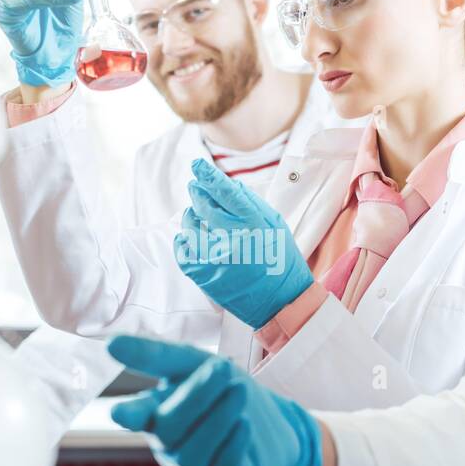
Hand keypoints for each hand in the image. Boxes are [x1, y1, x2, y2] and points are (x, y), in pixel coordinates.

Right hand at [107, 336, 321, 465]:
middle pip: (169, 429)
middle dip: (198, 396)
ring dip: (219, 419)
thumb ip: (155, 354)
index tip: (119, 412)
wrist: (273, 421)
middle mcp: (167, 446)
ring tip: (240, 391)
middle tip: (224, 370)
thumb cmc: (222, 388)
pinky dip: (233, 448)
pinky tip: (245, 425)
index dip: (128, 415)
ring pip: (193, 454)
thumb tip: (110, 344)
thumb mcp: (192, 362)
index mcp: (154, 414)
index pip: (134, 417)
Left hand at [174, 158, 312, 327]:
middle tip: (195, 188)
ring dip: (190, 216)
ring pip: (190, 225)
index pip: (224, 190)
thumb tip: (230, 185)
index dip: (207, 175)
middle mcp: (234, 236)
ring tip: (194, 214)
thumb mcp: (275, 225)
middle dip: (197, 192)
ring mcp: (217, 256)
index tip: (196, 165)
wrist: (281, 300)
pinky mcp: (205, 275)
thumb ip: (252, 203)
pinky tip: (188, 237)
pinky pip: (183, 250)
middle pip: (204, 204)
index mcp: (254, 222)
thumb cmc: (280, 259)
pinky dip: (182, 240)